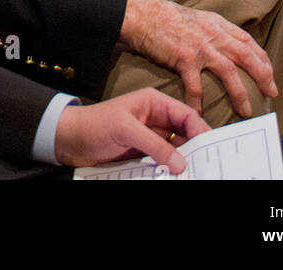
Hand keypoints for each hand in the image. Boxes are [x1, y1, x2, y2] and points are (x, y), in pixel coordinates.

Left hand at [54, 88, 209, 172]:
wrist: (71, 140)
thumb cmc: (95, 125)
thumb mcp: (126, 130)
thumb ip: (154, 145)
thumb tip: (180, 164)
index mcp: (155, 103)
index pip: (186, 115)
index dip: (201, 130)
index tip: (212, 149)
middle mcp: (157, 120)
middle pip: (185, 134)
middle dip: (196, 149)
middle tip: (207, 166)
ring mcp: (151, 138)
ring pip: (176, 151)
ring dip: (184, 163)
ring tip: (196, 174)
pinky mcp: (145, 155)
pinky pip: (164, 163)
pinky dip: (171, 171)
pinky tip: (177, 178)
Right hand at [120, 0, 276, 117]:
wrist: (143, 16)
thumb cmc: (166, 17)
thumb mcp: (197, 17)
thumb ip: (212, 29)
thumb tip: (224, 42)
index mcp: (217, 24)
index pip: (248, 41)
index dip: (262, 58)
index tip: (269, 72)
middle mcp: (213, 34)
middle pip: (247, 56)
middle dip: (263, 75)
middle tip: (271, 92)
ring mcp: (200, 46)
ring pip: (229, 72)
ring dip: (240, 93)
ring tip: (246, 110)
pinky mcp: (184, 59)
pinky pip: (196, 86)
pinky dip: (198, 102)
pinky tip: (199, 114)